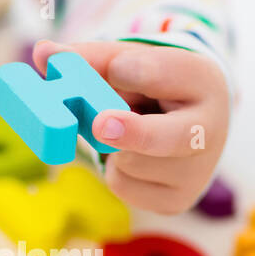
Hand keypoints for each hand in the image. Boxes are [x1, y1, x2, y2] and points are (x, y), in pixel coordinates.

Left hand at [32, 39, 229, 213]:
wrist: (192, 128)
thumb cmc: (154, 89)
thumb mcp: (130, 65)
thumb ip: (90, 59)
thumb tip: (44, 53)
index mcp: (202, 81)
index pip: (171, 73)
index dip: (141, 71)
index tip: (118, 67)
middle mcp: (210, 129)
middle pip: (169, 136)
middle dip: (134, 132)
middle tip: (100, 125)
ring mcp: (197, 172)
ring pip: (131, 163)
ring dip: (112, 148)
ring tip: (127, 131)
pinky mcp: (176, 202)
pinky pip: (124, 187)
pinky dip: (115, 171)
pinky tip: (132, 157)